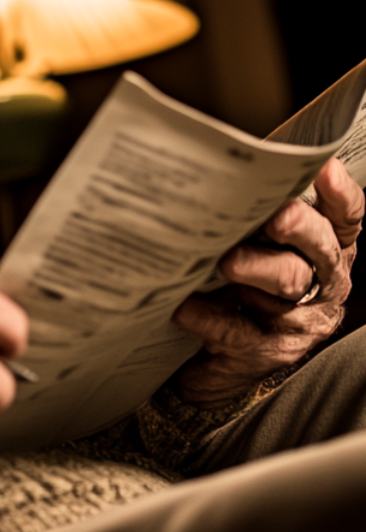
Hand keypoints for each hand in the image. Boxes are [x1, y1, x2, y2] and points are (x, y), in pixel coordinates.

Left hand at [173, 158, 362, 405]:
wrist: (219, 363)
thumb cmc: (238, 291)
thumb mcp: (254, 251)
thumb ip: (253, 220)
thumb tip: (221, 174)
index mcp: (325, 252)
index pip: (345, 218)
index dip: (339, 194)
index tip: (323, 168)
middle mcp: (322, 284)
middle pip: (319, 249)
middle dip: (298, 229)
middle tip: (275, 217)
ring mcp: (298, 321)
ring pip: (285, 286)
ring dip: (257, 268)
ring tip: (227, 262)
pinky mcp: (265, 352)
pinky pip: (237, 330)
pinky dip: (209, 316)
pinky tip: (185, 307)